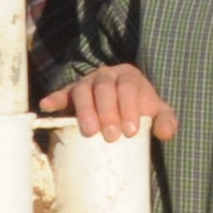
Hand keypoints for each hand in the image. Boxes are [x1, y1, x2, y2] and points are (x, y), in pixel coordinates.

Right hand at [37, 63, 177, 142]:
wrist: (119, 105)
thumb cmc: (139, 110)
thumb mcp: (156, 112)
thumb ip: (166, 120)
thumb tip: (166, 133)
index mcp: (128, 77)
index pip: (128, 87)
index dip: (129, 106)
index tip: (130, 131)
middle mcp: (106, 76)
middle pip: (104, 88)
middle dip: (108, 111)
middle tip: (111, 136)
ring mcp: (87, 83)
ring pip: (83, 90)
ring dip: (85, 110)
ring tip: (90, 132)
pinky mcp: (71, 93)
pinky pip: (62, 94)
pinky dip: (54, 99)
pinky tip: (46, 107)